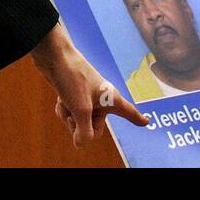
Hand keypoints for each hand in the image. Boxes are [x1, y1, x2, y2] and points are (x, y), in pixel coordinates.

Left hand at [28, 22, 147, 146]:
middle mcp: (101, 99)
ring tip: (66, 99)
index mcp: (111, 99)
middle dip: (79, 125)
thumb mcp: (80, 110)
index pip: (128, 112)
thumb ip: (84, 132)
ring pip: (78, 121)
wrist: (53, 56)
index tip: (146, 122)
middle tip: (73, 115)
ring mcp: (87, 97)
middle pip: (93, 128)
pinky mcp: (74, 95)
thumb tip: (81, 143)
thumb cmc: (72, 78)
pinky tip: (60, 98)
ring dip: (68, 115)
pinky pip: (69, 112)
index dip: (137, 118)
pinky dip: (63, 108)